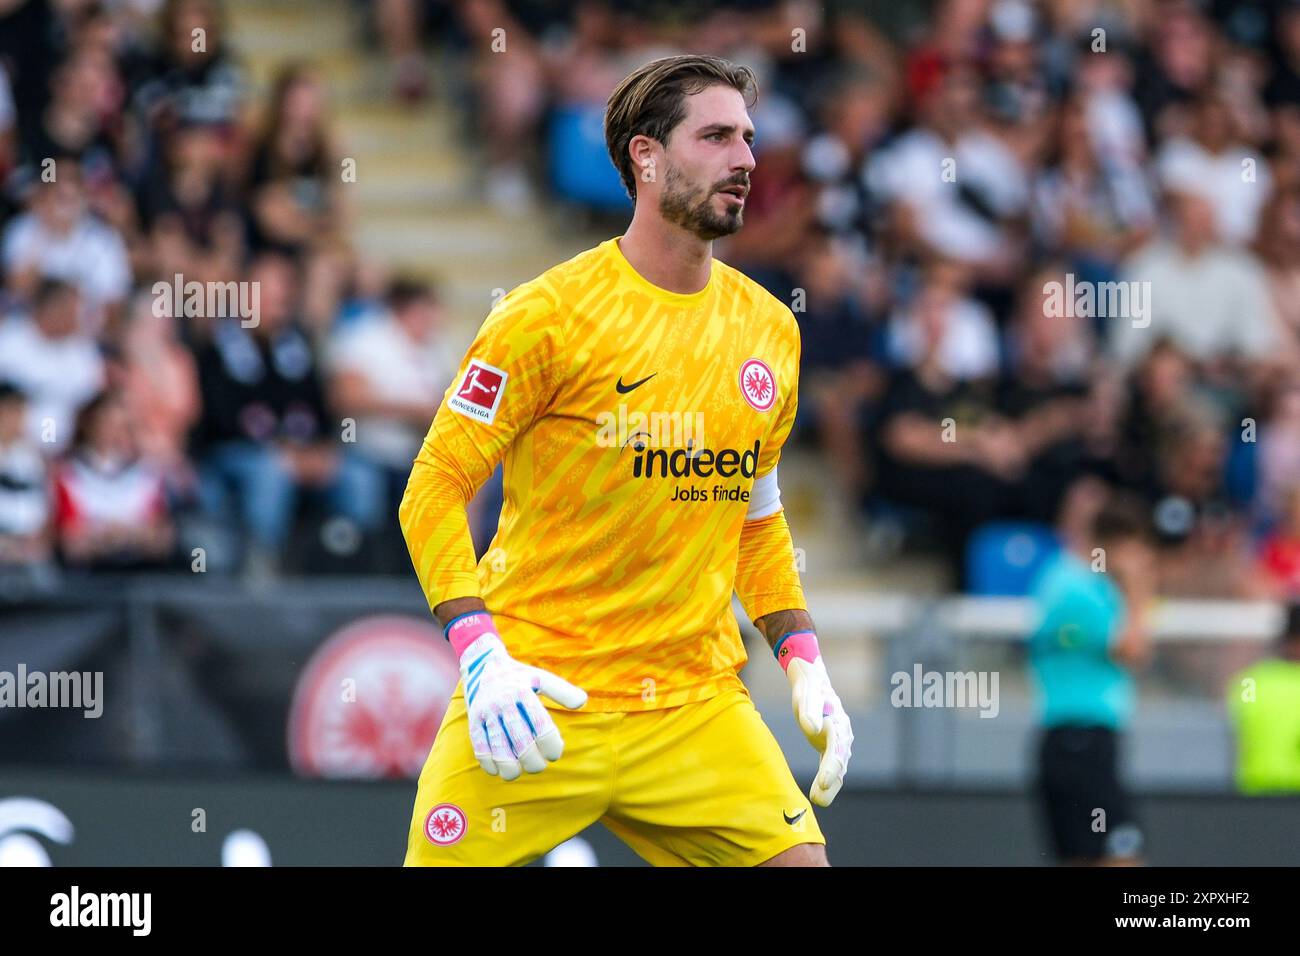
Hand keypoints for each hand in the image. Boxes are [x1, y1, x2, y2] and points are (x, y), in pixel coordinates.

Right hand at [446, 612, 586, 780]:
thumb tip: (582, 702)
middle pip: (520, 740)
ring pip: (498, 747)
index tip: (554, 754)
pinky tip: (498, 770)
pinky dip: (489, 763)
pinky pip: (479, 747)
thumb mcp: (540, 677)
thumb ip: (562, 690)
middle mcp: (503, 701)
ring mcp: (486, 712)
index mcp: (523, 691)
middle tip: (539, 765)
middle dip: (533, 761)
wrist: (482, 664)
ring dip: (510, 767)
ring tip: (518, 772)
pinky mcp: (473, 721)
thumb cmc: (518, 677)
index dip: (551, 745)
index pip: (541, 724)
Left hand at [775, 631, 852, 805]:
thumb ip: (809, 711)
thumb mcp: (806, 695)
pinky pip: (830, 766)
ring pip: (837, 768)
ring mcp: (838, 741)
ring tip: (818, 801)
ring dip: (829, 786)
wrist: (812, 681)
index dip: (831, 767)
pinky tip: (818, 795)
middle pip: (839, 763)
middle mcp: (843, 735)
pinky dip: (826, 781)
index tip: (825, 782)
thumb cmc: (808, 687)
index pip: (837, 749)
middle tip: (819, 800)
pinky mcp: (829, 745)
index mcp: (838, 723)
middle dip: (830, 782)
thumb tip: (813, 729)